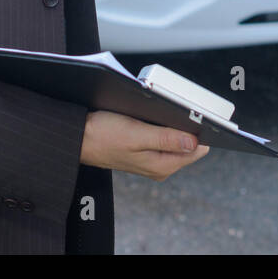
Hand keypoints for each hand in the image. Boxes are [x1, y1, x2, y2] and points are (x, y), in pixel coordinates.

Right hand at [79, 110, 210, 179]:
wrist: (79, 138)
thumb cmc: (103, 135)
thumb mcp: (137, 134)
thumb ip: (166, 139)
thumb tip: (194, 142)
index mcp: (162, 166)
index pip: (197, 149)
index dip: (198, 131)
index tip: (192, 115)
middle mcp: (160, 167)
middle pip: (189, 144)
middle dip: (184, 126)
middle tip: (169, 111)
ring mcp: (153, 161)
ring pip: (176, 139)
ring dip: (171, 125)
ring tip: (155, 114)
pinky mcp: (145, 152)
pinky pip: (163, 138)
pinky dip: (161, 126)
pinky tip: (149, 118)